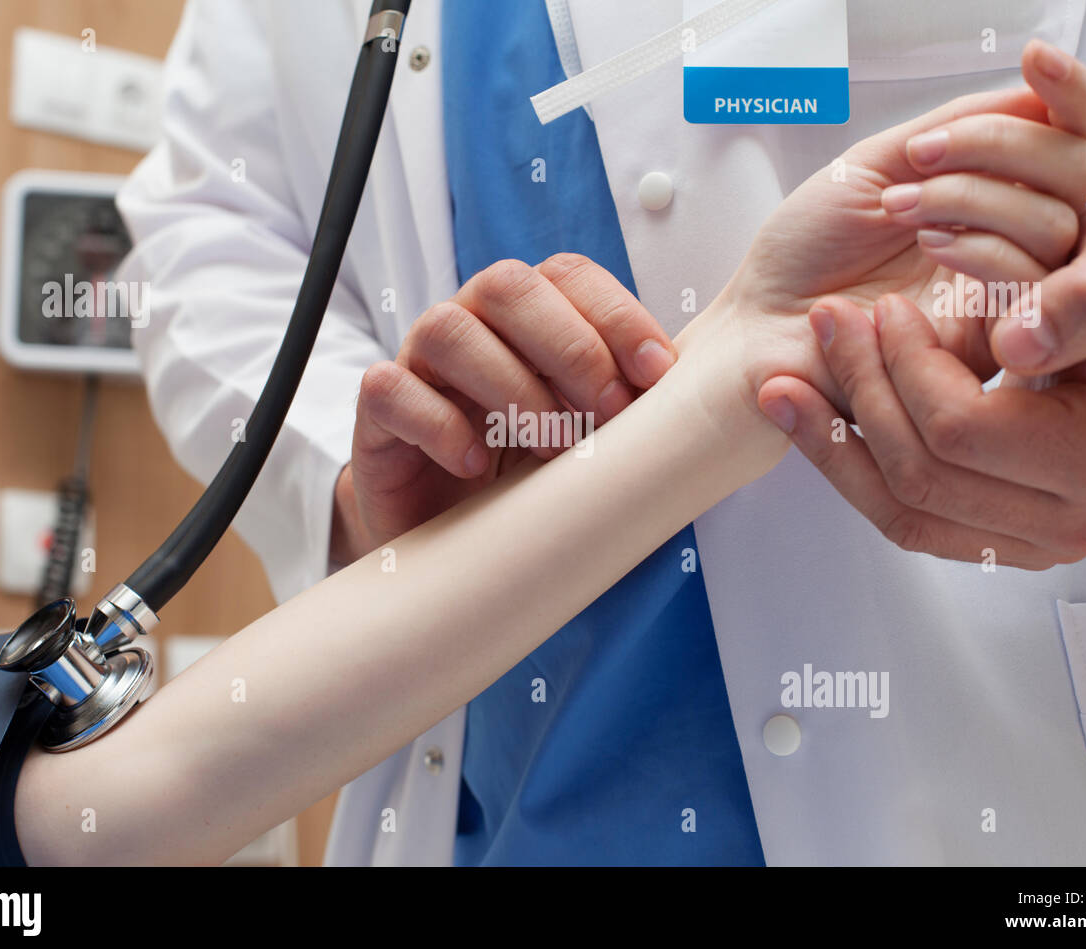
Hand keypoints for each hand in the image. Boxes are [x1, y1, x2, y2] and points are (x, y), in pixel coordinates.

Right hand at [331, 254, 677, 562]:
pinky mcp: (378, 411)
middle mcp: (473, 323)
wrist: (450, 536)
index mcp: (529, 315)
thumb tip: (708, 399)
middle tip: (608, 414)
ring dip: (512, 387)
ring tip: (548, 448)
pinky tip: (475, 464)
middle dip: (571, 347)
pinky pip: (393, 389)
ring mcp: (419, 363)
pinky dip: (440, 425)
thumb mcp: (588, 435)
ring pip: (449, 329)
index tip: (660, 373)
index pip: (570, 275)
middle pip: (508, 285)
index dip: (617, 315)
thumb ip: (629, 404)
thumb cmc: (526, 476)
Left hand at [671, 42, 1085, 463]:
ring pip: (1055, 226)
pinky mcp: (990, 339)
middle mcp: (1005, 236)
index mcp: (986, 188)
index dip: (1066, 95)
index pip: (1068, 136)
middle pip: (1076, 173)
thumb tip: (1035, 91)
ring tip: (899, 208)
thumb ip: (957, 127)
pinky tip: (927, 244)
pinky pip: (1031, 284)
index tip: (1033, 60)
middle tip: (921, 157)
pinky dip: (981, 248)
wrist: (762, 323)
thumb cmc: (805, 251)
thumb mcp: (877, 162)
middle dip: (1004, 145)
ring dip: (973, 198)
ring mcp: (1002, 288)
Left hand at [755, 209, 1085, 568]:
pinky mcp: (986, 544)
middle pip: (922, 474)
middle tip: (833, 324)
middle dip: (862, 391)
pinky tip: (803, 418)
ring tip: (787, 380)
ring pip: (897, 508)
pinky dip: (842, 468)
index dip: (908, 365)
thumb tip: (1021, 344)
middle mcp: (1073, 522)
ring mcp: (1027, 544)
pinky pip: (896, 519)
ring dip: (832, 439)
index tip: (886, 308)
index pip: (964, 427)